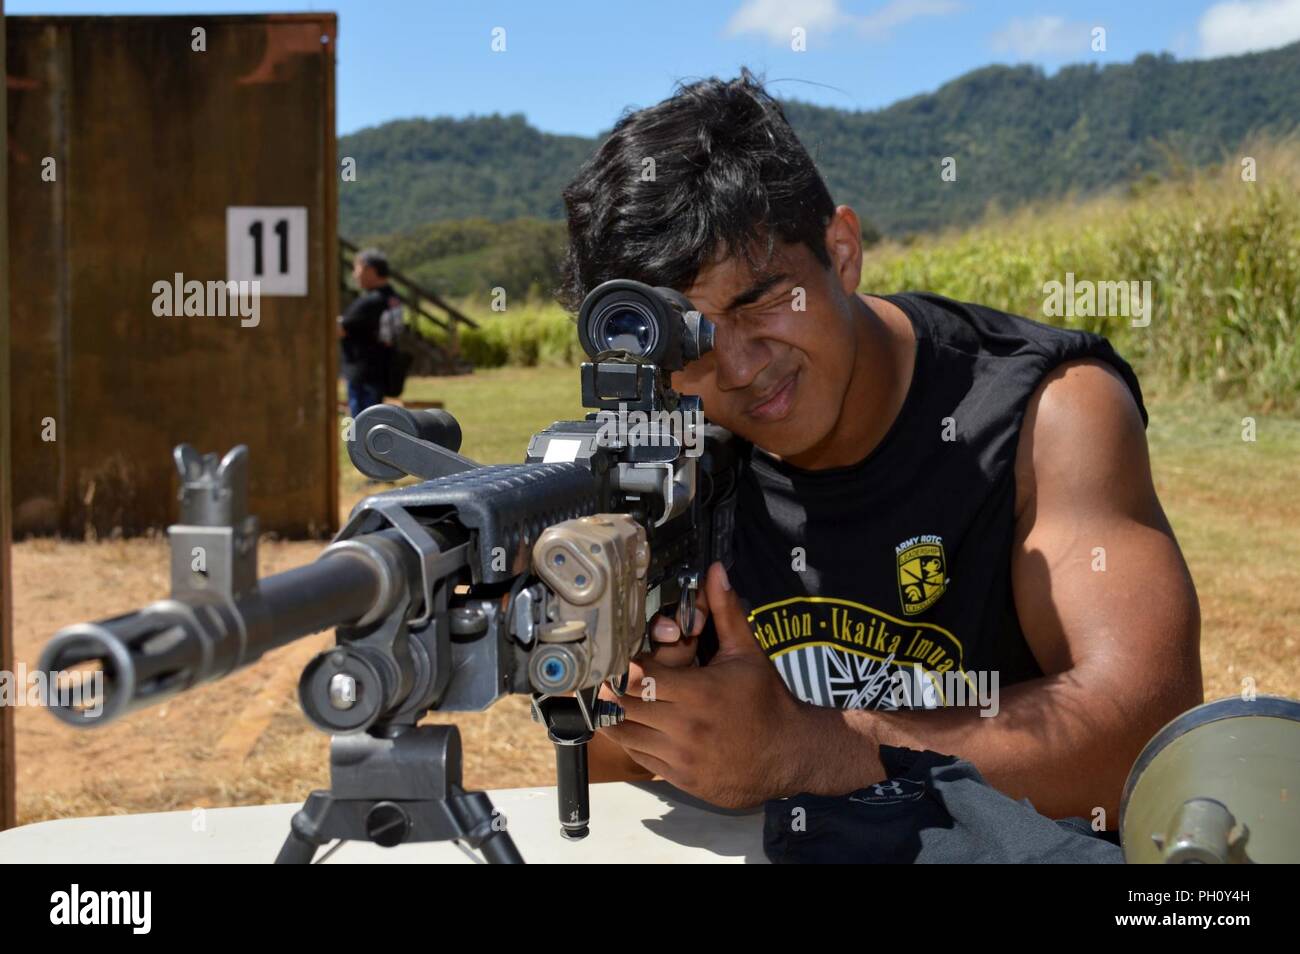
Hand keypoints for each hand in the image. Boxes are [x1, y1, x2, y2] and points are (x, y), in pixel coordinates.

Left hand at [599, 561, 823, 807]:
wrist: (791, 755)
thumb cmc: (766, 700)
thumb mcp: (746, 652)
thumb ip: (724, 611)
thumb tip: (715, 571)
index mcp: (699, 692)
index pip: (637, 678)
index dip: (620, 667)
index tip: (615, 658)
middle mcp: (686, 728)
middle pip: (623, 706)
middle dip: (612, 690)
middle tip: (608, 677)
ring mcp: (681, 758)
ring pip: (625, 735)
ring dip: (617, 716)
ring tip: (618, 699)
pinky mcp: (680, 778)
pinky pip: (639, 757)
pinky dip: (633, 740)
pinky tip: (640, 724)